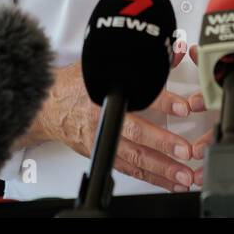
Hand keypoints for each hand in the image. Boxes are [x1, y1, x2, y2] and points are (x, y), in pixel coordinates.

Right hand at [33, 53, 202, 192]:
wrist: (48, 107)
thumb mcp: (105, 65)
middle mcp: (103, 120)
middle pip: (136, 134)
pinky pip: (130, 170)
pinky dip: (150, 178)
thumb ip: (140, 61)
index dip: (163, 102)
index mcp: (105, 93)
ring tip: (183, 174)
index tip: (182, 108)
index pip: (138, 96)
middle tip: (185, 151)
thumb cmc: (75, 85)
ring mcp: (102, 141)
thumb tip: (171, 53)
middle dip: (163, 144)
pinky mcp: (103, 154)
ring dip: (161, 168)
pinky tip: (168, 181)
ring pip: (134, 158)